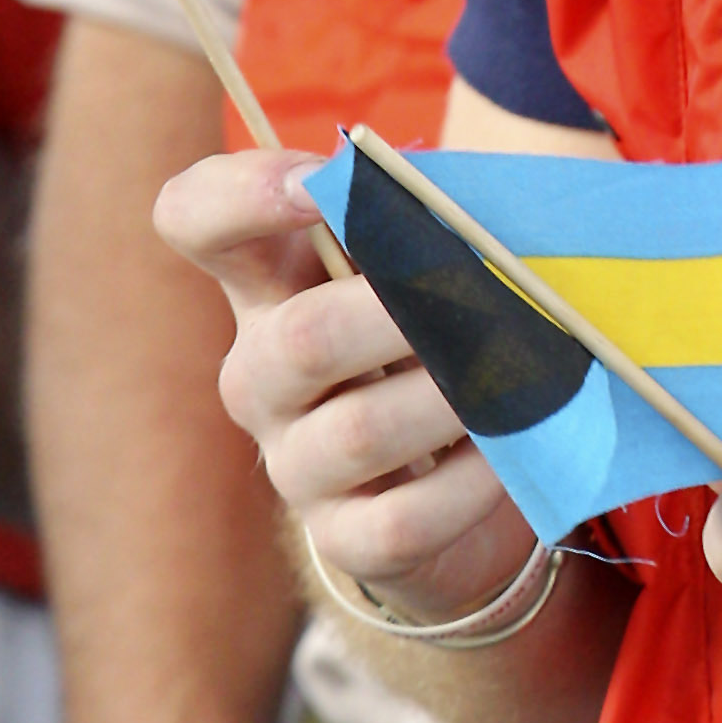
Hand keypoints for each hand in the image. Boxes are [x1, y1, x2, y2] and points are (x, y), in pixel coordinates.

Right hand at [152, 147, 535, 629]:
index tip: (316, 183)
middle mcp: (261, 375)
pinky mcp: (346, 540)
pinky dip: (470, 486)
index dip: (239, 193)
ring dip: (453, 398)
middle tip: (490, 298)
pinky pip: (403, 520)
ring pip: (358, 433)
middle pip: (300, 339)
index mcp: (270, 284)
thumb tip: (486, 213)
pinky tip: (512, 456)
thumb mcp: (429, 270)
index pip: (194, 218)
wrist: (461, 489)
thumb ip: (434, 225)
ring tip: (526, 377)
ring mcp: (295, 463)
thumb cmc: (444, 343)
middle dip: (403, 315)